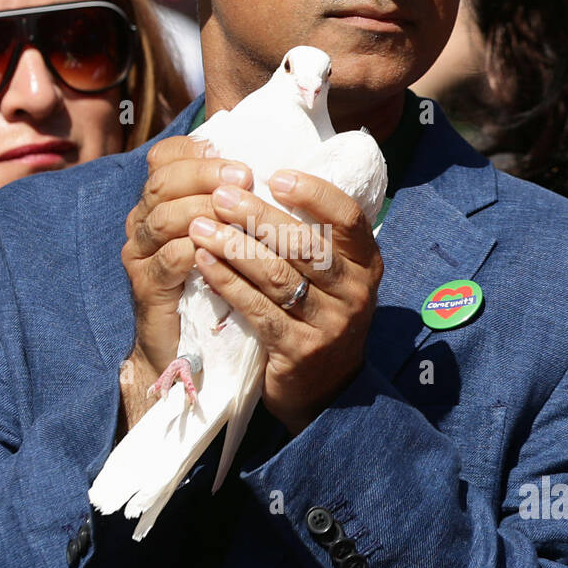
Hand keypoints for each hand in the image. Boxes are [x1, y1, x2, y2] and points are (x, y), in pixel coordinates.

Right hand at [118, 135, 252, 424]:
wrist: (186, 351)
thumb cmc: (217, 287)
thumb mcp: (229, 240)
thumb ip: (240, 206)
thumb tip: (282, 172)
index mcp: (160, 202)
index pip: (164, 157)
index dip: (198, 152)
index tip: (239, 158)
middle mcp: (143, 222)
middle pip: (163, 180)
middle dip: (206, 174)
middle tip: (244, 177)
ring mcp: (141, 255)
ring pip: (165, 217)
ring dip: (205, 209)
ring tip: (239, 212)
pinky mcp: (147, 288)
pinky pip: (171, 260)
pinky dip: (199, 252)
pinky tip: (225, 251)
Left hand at [187, 167, 382, 435]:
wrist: (326, 391)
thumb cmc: (319, 317)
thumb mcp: (334, 278)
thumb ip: (315, 238)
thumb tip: (269, 181)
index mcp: (366, 265)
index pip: (348, 218)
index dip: (314, 193)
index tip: (275, 176)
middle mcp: (355, 293)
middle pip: (304, 244)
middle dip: (258, 216)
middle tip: (221, 196)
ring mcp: (329, 324)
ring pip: (277, 275)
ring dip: (234, 248)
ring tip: (201, 227)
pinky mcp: (299, 350)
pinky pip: (259, 309)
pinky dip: (229, 283)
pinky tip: (205, 264)